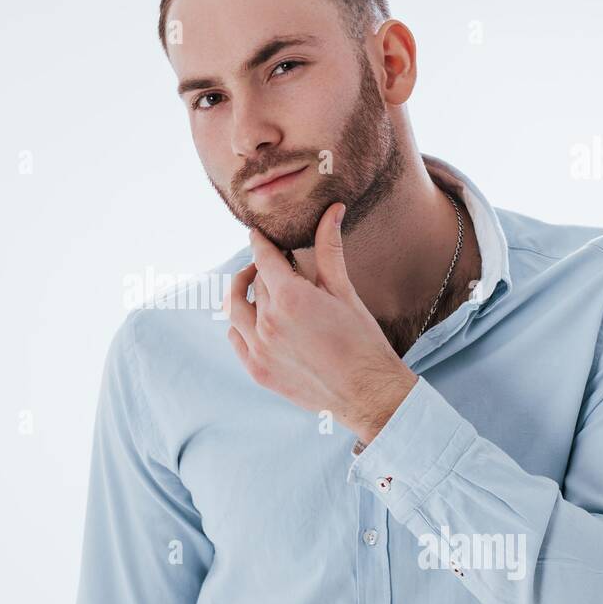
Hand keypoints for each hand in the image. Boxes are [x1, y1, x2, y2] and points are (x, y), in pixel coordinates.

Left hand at [224, 202, 418, 443]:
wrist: (367, 393)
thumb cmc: (362, 340)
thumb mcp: (344, 291)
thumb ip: (329, 250)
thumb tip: (333, 210)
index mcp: (290, 297)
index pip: (263, 258)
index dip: (259, 242)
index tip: (256, 233)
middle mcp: (267, 322)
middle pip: (254, 282)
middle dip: (264, 269)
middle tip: (277, 265)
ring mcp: (258, 348)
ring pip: (236, 308)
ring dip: (244, 293)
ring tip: (258, 288)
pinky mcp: (257, 370)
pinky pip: (235, 337)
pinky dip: (240, 324)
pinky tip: (255, 319)